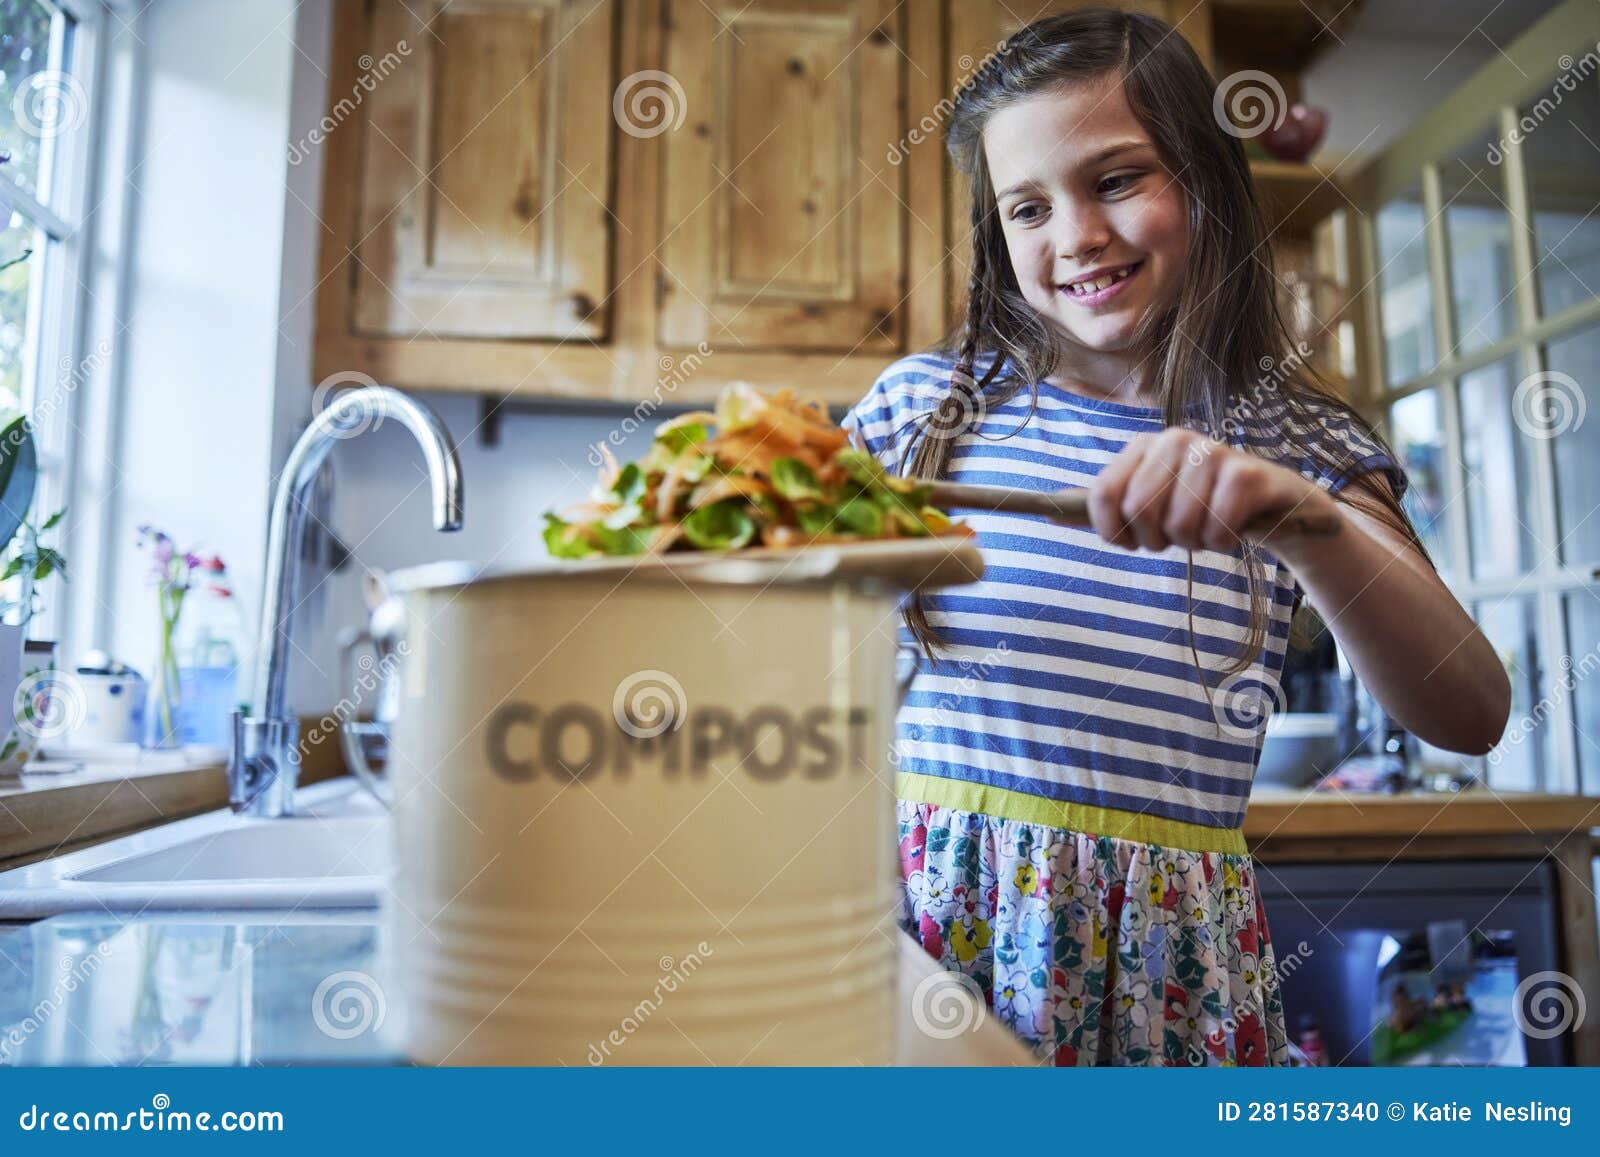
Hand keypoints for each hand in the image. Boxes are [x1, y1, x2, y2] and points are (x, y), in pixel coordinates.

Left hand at [1085, 428, 1336, 553]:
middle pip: (1138, 512)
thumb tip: (1045, 511)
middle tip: (1179, 536)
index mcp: (1144, 447)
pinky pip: (1216, 526)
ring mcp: (1212, 453)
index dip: (1113, 533)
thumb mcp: (1148, 508)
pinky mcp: (1247, 474)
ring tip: (1209, 528)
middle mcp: (1174, 440)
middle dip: (1157, 541)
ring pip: (1178, 524)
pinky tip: (1234, 528)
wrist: (1274, 508)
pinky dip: (1222, 542)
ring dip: (1195, 543)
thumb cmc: (1202, 509)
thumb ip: (1101, 509)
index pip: (1102, 496)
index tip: (1132, 542)